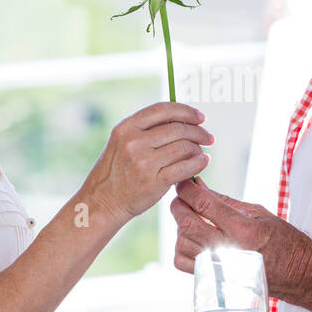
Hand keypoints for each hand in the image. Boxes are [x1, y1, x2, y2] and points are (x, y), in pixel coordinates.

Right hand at [81, 102, 212, 223]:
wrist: (103, 202)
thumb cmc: (117, 171)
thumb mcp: (122, 143)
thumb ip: (147, 130)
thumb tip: (183, 119)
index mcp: (126, 127)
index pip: (163, 109)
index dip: (186, 111)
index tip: (200, 117)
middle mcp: (134, 142)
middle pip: (178, 128)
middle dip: (199, 131)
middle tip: (208, 137)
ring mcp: (144, 162)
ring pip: (184, 147)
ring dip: (198, 149)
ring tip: (201, 153)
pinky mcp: (154, 181)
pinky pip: (186, 167)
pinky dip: (199, 163)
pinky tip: (203, 162)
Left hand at [170, 178, 311, 303]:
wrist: (300, 275)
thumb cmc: (284, 241)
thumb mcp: (260, 214)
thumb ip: (227, 201)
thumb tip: (200, 186)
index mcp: (243, 230)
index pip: (204, 203)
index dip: (187, 189)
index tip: (183, 182)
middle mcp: (229, 250)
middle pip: (187, 223)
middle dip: (178, 204)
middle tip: (181, 197)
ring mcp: (220, 268)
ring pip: (182, 242)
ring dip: (180, 226)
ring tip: (190, 217)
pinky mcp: (215, 280)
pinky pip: (184, 263)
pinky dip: (181, 248)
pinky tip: (191, 239)